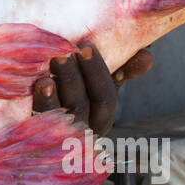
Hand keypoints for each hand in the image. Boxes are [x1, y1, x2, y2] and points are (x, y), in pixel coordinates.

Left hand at [32, 44, 152, 135]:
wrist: (44, 139)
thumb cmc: (79, 96)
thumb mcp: (101, 85)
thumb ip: (122, 70)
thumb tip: (148, 55)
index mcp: (102, 115)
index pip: (104, 95)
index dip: (96, 70)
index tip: (85, 45)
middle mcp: (83, 128)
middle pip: (82, 105)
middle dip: (73, 77)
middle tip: (63, 54)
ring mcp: (61, 136)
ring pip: (60, 116)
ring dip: (53, 93)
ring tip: (47, 72)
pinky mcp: (39, 137)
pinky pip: (40, 124)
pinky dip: (39, 104)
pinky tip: (36, 86)